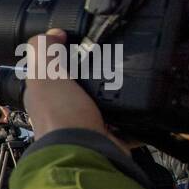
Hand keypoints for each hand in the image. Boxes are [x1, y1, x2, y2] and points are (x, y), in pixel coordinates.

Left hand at [23, 29, 127, 151]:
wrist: (86, 154)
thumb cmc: (61, 117)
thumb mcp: (45, 76)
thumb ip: (44, 52)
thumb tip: (52, 33)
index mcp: (44, 97)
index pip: (52, 72)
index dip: (63, 56)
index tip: (81, 41)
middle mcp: (64, 112)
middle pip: (83, 87)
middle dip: (97, 74)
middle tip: (115, 56)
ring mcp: (88, 126)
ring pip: (106, 104)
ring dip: (118, 94)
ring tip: (134, 74)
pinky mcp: (110, 138)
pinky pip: (127, 124)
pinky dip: (136, 116)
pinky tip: (144, 102)